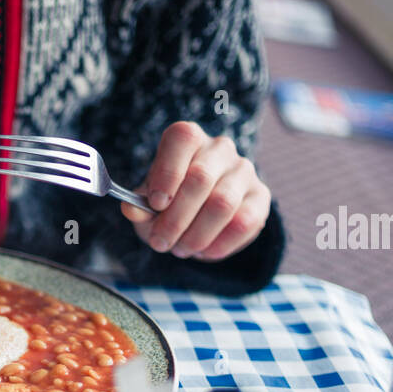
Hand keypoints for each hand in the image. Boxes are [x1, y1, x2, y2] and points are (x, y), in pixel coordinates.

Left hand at [120, 122, 270, 261]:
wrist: (201, 214)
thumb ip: (139, 206)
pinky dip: (220, 244)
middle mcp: (219, 148)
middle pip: (200, 178)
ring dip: (197, 235)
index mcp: (188, 139)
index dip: (167, 173)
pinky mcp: (260, 196)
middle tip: (160, 242)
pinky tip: (204, 252)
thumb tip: (131, 210)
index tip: (155, 204)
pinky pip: (244, 222)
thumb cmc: (170, 202)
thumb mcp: (148, 204)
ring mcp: (243, 170)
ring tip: (181, 249)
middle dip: (176, 219)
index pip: (182, 139)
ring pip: (223, 203)